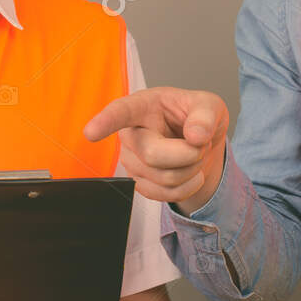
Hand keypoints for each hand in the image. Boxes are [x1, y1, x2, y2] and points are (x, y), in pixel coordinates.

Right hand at [84, 86, 228, 214]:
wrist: (201, 143)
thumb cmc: (197, 116)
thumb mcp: (209, 105)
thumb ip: (205, 115)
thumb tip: (195, 136)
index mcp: (143, 106)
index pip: (120, 113)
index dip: (105, 122)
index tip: (90, 132)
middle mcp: (131, 134)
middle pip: (152, 154)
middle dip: (188, 153)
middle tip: (199, 143)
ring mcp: (132, 161)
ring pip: (164, 178)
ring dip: (192, 169)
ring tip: (193, 153)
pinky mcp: (140, 184)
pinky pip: (166, 195)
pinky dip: (189, 186)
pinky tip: (189, 171)